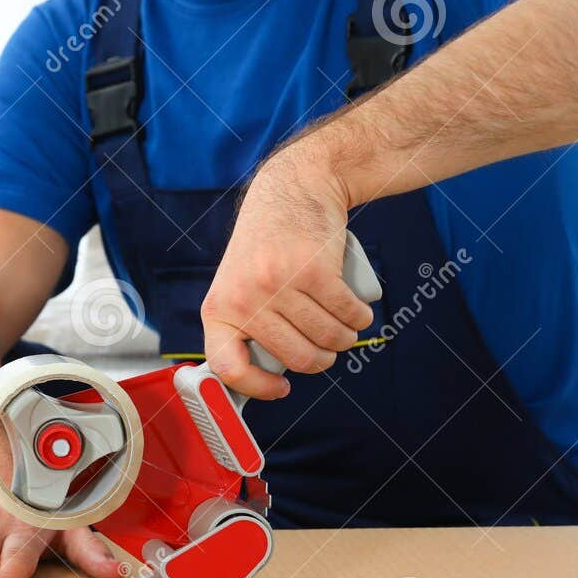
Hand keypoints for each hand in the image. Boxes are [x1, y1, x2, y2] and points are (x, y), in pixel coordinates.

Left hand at [200, 147, 374, 399]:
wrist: (293, 189)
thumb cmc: (267, 247)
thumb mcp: (238, 286)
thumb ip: (244, 325)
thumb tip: (259, 378)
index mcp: (218, 310)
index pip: (227, 367)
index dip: (257, 387)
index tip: (282, 388)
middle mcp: (244, 299)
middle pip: (296, 359)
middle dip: (322, 361)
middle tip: (327, 349)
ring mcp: (278, 285)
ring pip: (327, 339)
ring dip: (345, 340)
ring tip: (345, 328)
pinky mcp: (314, 270)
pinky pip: (347, 313)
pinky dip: (360, 317)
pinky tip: (358, 312)